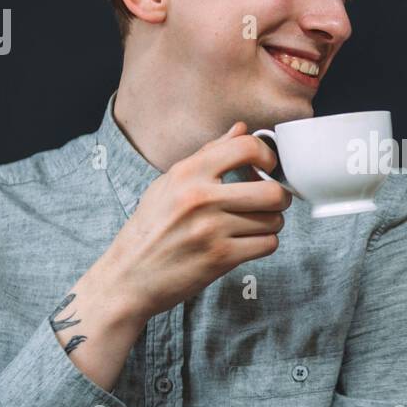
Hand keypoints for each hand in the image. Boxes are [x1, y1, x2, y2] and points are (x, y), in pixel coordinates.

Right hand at [99, 123, 292, 320]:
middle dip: (279, 197)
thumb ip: (207, 155)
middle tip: (271, 201)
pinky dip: (264, 243)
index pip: (246, 147)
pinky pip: (267, 244)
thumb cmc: (149, 229)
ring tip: (254, 224)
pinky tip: (248, 242)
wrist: (128, 277)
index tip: (267, 166)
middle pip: (271, 191)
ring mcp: (211, 230)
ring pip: (273, 220)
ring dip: (271, 223)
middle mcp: (200, 198)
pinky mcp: (220, 258)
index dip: (267, 155)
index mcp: (187, 173)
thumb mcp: (169, 183)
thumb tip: (240, 129)